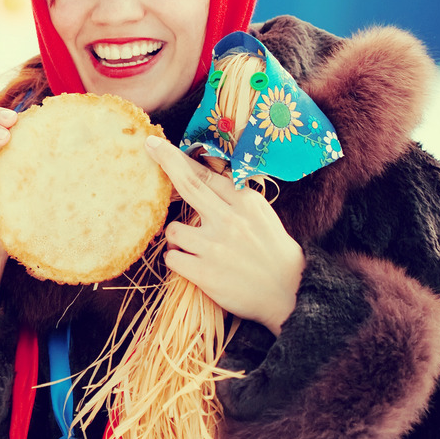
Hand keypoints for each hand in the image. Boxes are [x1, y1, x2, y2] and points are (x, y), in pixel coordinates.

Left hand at [145, 136, 304, 333]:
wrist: (290, 294)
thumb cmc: (271, 252)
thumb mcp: (259, 216)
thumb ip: (233, 197)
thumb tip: (203, 172)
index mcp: (246, 204)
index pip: (207, 176)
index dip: (180, 159)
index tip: (159, 145)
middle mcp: (230, 220)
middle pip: (189, 184)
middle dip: (166, 161)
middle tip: (149, 146)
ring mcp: (215, 246)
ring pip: (172, 229)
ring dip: (178, 238)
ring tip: (198, 249)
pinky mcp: (204, 272)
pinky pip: (172, 257)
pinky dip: (178, 261)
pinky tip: (196, 266)